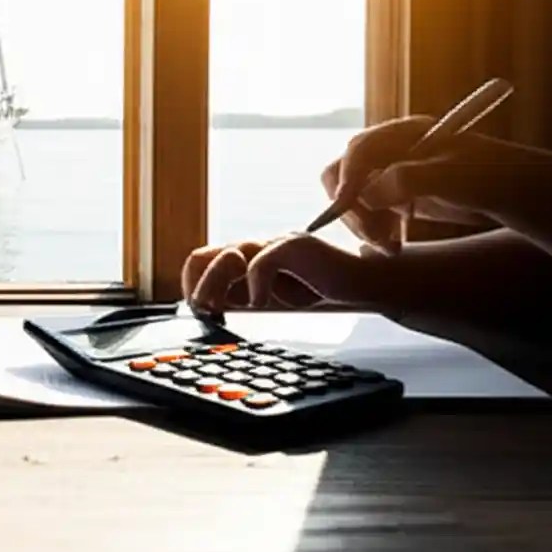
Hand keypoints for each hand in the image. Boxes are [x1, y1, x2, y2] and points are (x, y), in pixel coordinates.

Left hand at [182, 233, 381, 311]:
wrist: (360, 281)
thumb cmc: (313, 287)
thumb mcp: (266, 296)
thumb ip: (237, 296)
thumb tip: (204, 306)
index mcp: (243, 254)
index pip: (200, 260)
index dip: (192, 285)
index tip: (199, 309)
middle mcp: (253, 245)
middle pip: (203, 256)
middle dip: (198, 286)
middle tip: (208, 309)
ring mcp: (273, 242)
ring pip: (226, 256)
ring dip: (217, 286)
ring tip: (226, 306)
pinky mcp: (294, 246)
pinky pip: (260, 264)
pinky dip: (256, 289)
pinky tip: (264, 302)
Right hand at [320, 116, 497, 250]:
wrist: (516, 192)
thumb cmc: (494, 177)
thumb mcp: (455, 176)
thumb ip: (408, 179)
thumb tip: (365, 194)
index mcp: (405, 134)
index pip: (359, 150)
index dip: (347, 178)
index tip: (343, 207)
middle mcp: (392, 150)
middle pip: (345, 174)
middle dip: (353, 208)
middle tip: (375, 238)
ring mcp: (391, 173)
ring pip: (353, 198)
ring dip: (363, 225)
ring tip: (390, 248)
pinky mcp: (395, 195)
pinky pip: (367, 213)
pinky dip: (374, 231)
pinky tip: (393, 245)